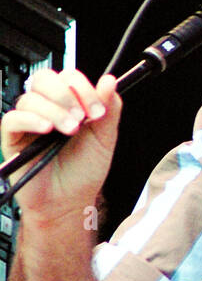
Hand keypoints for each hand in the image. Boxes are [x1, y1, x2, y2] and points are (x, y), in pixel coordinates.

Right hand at [0, 69, 121, 223]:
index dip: (83, 88)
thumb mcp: (105, 139)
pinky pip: (12, 119)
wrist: (69, 203)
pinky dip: (31, 119)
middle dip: (66, 94)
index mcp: (68, 104)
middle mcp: (47, 109)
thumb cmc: (83, 172)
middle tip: (82, 117)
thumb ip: (109, 109)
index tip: (97, 110)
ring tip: (70, 130)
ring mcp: (28, 122)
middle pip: (44, 79)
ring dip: (54, 110)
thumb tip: (110, 81)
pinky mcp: (13, 138)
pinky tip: (47, 129)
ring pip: (30, 98)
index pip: (68, 77)